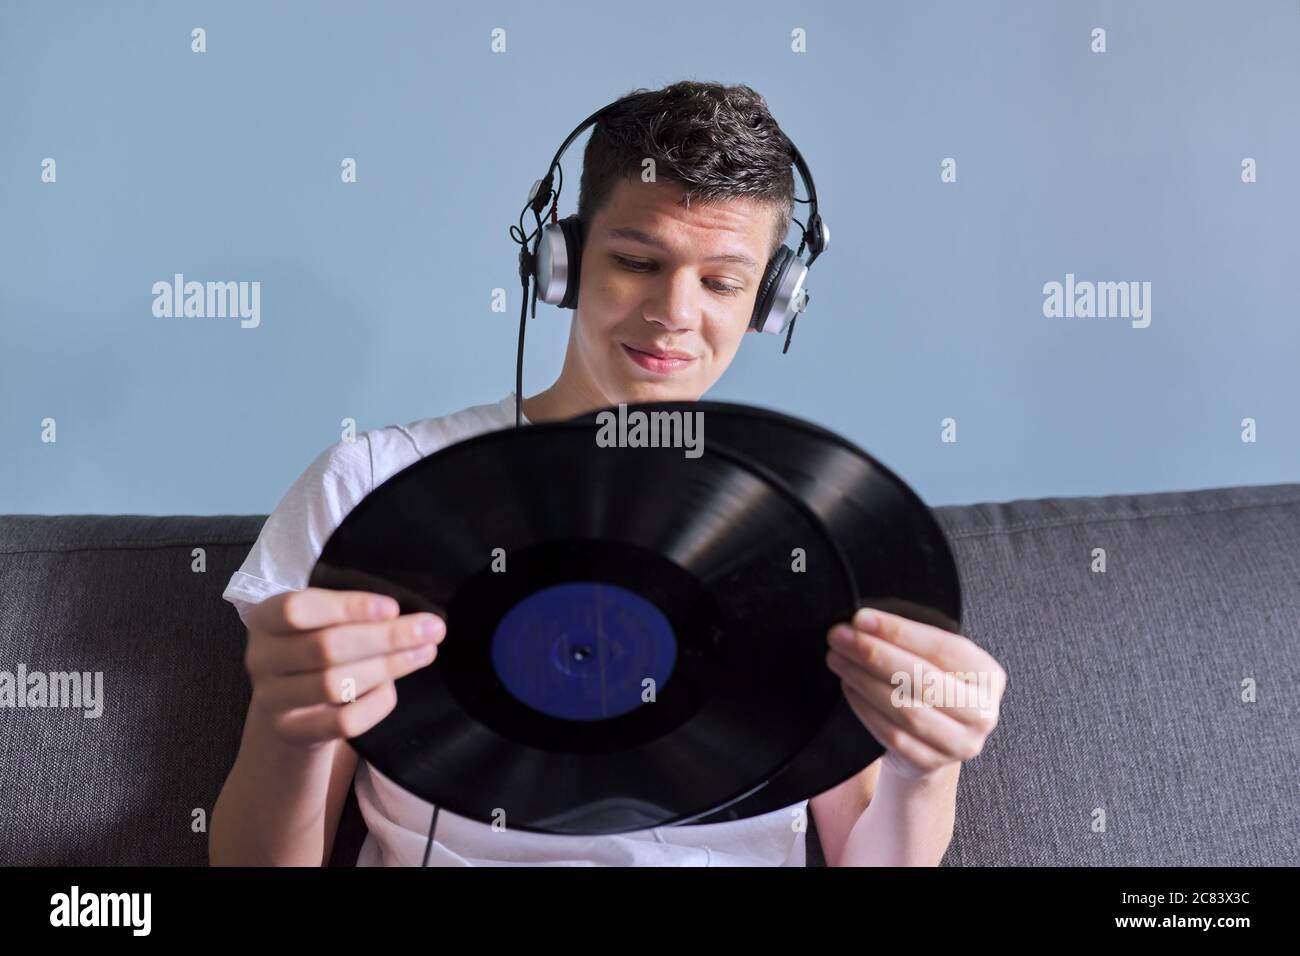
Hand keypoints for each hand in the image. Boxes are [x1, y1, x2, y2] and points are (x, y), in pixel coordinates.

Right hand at [243, 588, 445, 747]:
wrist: (291, 707)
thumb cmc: (315, 649)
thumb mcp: (320, 622)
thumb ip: (351, 614)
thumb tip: (407, 614)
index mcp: (265, 618)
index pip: (298, 609)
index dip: (348, 607)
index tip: (393, 607)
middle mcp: (260, 658)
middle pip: (326, 647)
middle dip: (386, 638)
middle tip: (431, 629)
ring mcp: (272, 699)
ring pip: (335, 684)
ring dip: (388, 667)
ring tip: (424, 652)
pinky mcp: (292, 732)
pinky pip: (343, 722)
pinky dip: (375, 703)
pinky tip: (393, 688)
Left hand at [825, 607, 1005, 780]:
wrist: (933, 742)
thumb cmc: (932, 688)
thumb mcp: (936, 662)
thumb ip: (913, 642)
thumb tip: (866, 622)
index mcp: (988, 676)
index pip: (942, 648)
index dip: (899, 631)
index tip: (861, 618)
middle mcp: (982, 713)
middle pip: (923, 679)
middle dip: (875, 654)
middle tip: (840, 637)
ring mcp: (959, 744)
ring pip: (906, 709)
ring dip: (865, 680)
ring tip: (838, 659)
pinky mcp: (930, 763)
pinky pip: (892, 735)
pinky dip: (865, 708)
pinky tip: (848, 687)